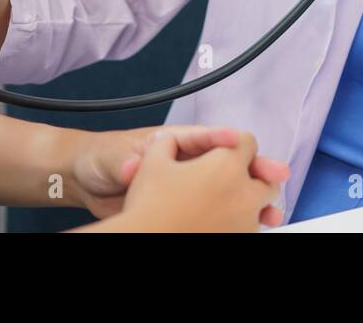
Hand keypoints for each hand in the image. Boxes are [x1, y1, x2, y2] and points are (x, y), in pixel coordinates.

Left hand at [75, 126, 287, 230]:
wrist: (86, 181)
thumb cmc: (100, 158)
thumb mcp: (110, 156)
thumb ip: (124, 160)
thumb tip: (132, 166)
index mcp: (173, 141)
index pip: (207, 137)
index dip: (226, 140)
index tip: (242, 144)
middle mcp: (186, 161)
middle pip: (228, 162)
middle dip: (253, 168)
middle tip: (276, 175)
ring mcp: (188, 184)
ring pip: (228, 188)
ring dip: (251, 197)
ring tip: (273, 210)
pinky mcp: (186, 206)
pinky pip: (216, 210)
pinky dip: (236, 217)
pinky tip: (251, 226)